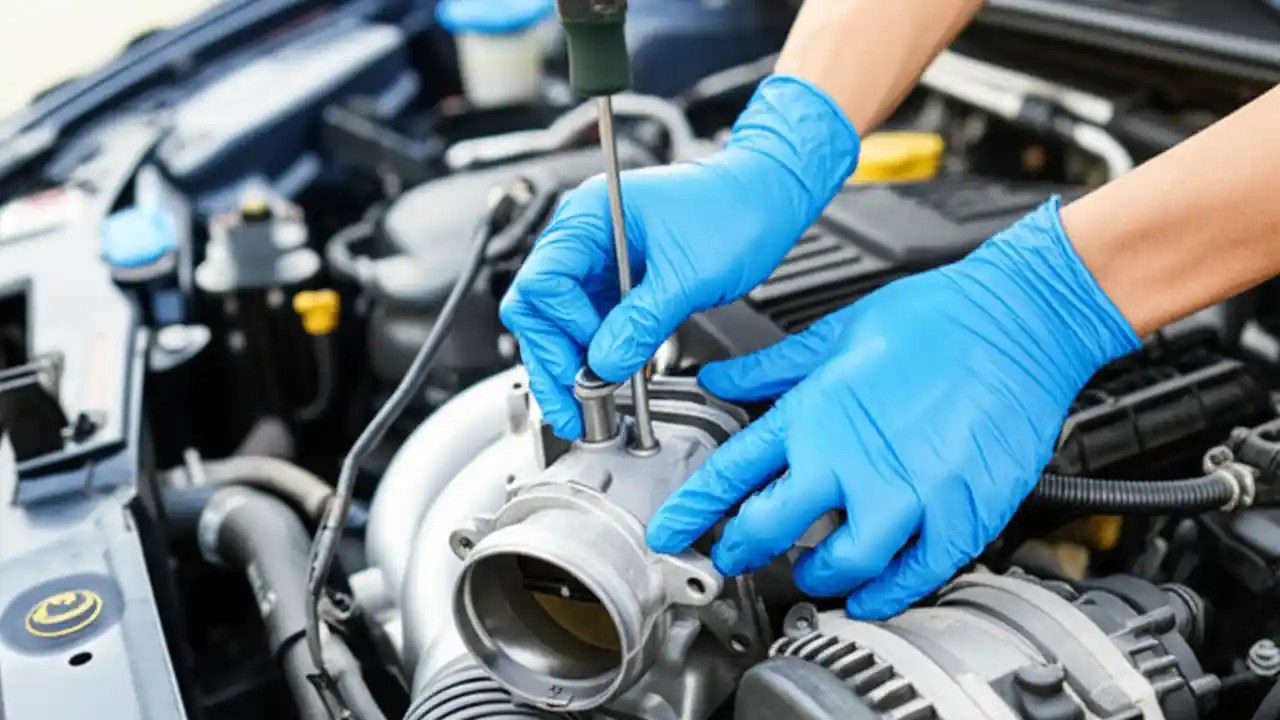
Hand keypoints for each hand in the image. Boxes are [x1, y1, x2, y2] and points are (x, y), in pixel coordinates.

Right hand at [500, 76, 858, 437]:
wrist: (768, 197)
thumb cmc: (736, 211)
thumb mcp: (688, 276)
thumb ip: (641, 323)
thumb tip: (603, 366)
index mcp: (590, 216)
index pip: (542, 282)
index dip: (563, 328)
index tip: (594, 357)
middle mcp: (584, 235)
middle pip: (538, 307)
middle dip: (552, 360)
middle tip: (569, 408)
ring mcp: (598, 258)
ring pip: (558, 321)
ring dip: (569, 364)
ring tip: (583, 407)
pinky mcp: (617, 280)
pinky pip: (590, 322)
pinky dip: (595, 353)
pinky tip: (606, 381)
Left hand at [646, 200, 1139, 618]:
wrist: (1021, 320)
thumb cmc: (937, 317)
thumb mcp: (836, 332)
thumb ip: (771, 367)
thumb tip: (718, 377)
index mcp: (815, 413)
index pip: (732, 475)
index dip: (693, 511)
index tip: (672, 532)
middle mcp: (851, 461)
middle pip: (771, 530)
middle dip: (741, 551)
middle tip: (733, 559)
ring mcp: (907, 494)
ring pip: (841, 566)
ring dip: (815, 577)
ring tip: (809, 575)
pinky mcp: (960, 514)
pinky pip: (914, 575)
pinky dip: (886, 595)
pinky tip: (871, 596)